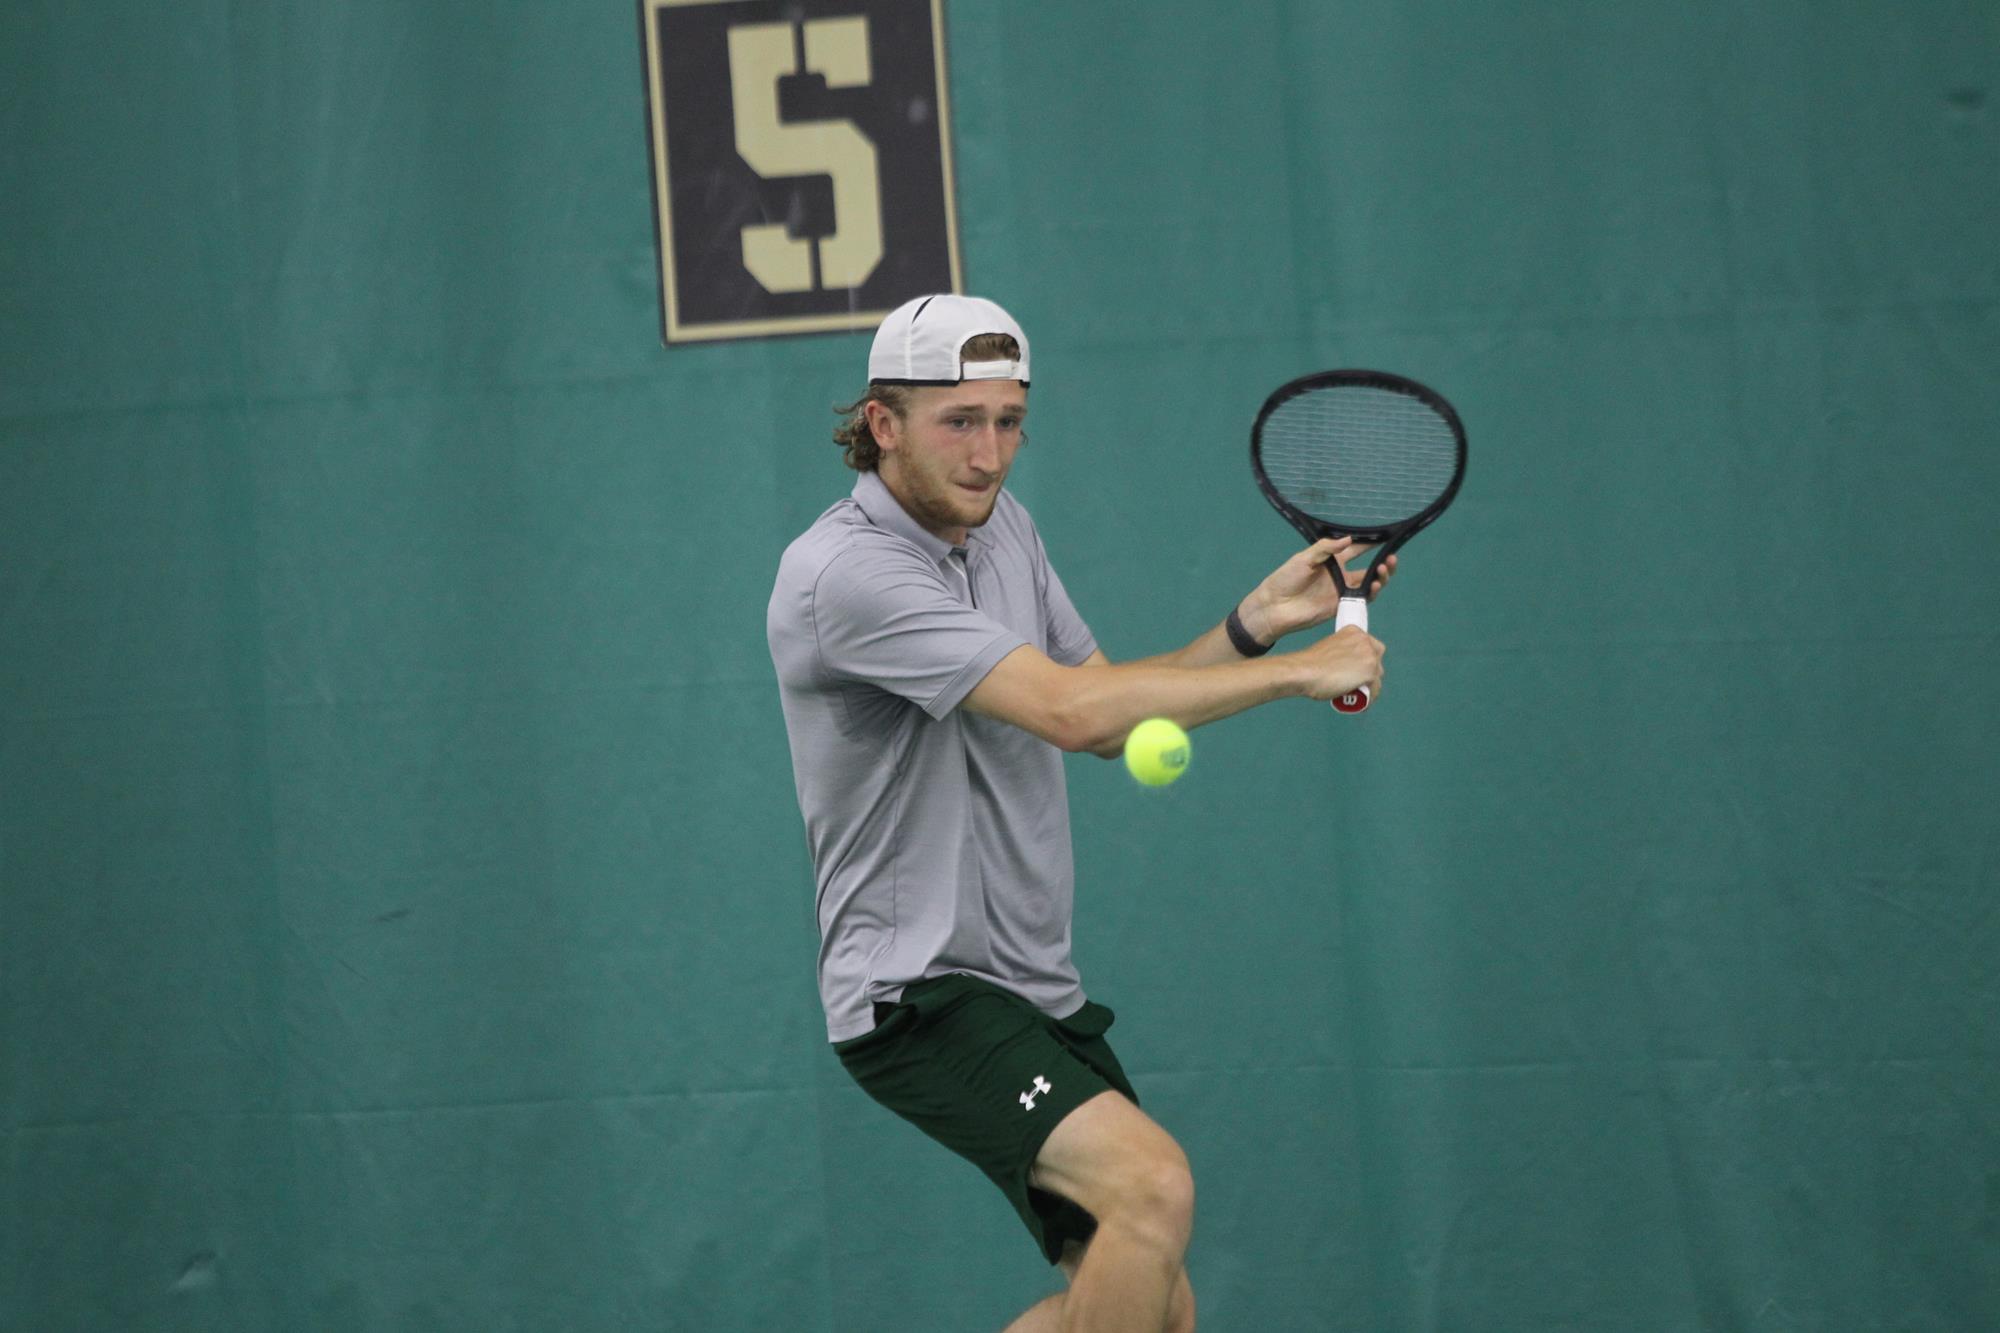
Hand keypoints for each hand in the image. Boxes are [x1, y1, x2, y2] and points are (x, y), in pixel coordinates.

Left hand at [1237, 538, 1398, 644]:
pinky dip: (1372, 592)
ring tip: (1385, 568)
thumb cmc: (1285, 579)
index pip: (1356, 549)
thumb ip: (1325, 549)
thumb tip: (1348, 539)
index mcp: (1332, 560)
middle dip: (1383, 563)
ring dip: (1381, 577)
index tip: (1387, 536)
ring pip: (1369, 584)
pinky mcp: (1341, 606)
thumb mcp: (1303, 558)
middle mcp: (1340, 576)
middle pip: (1369, 568)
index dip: (1371, 543)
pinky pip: (1361, 600)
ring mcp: (1342, 592)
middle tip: (1392, 557)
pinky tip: (1376, 585)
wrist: (1274, 607)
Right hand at [1290, 623, 1385, 702]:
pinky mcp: (1370, 673)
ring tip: (1355, 694)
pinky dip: (1369, 698)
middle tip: (1355, 682)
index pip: (1371, 646)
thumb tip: (1349, 667)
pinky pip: (1375, 689)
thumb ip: (1343, 652)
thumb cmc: (1310, 664)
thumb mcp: (1330, 648)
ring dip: (1369, 686)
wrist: (1303, 671)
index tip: (1357, 669)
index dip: (1365, 659)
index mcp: (1354, 631)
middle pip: (1376, 660)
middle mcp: (1365, 640)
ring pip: (1377, 676)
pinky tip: (1359, 703)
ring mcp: (1369, 656)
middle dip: (1369, 672)